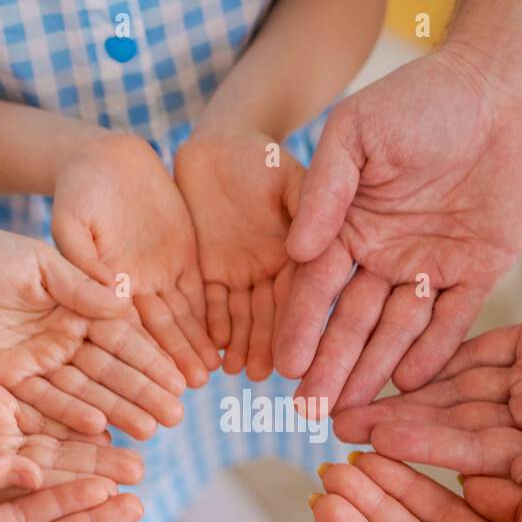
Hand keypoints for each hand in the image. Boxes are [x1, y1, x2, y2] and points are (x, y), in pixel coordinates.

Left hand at [0, 224, 185, 439]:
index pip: (123, 338)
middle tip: (175, 417)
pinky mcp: (9, 381)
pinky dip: (71, 416)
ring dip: (116, 412)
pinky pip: (44, 403)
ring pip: (84, 392)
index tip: (181, 380)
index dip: (151, 360)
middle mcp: (64, 340)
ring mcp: (39, 363)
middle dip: (143, 394)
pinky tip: (100, 431)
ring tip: (148, 431)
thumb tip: (126, 305)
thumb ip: (79, 286)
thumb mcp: (38, 264)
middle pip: (110, 372)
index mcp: (79, 308)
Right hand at [0, 338, 142, 503]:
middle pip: (57, 474)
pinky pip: (45, 410)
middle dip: (98, 474)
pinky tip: (109, 416)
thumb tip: (36, 478)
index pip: (39, 498)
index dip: (78, 496)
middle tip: (143, 479)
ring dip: (95, 445)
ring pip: (57, 442)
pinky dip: (74, 413)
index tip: (117, 498)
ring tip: (140, 445)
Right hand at [51, 133, 219, 387]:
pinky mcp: (184, 262)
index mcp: (99, 289)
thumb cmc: (77, 189)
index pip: (119, 334)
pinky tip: (224, 344)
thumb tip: (108, 303)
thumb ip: (83, 262)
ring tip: (209, 377)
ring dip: (193, 350)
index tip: (148, 384)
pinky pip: (201, 294)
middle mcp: (133, 293)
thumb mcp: (71, 223)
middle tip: (183, 398)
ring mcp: (160, 278)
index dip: (134, 360)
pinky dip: (211, 319)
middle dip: (168, 365)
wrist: (106, 158)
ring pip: (180, 321)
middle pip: (154, 335)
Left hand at [175, 128, 303, 379]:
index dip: (299, 323)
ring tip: (235, 372)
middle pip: (272, 316)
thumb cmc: (261, 156)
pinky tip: (210, 351)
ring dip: (239, 345)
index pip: (303, 293)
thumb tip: (314, 244)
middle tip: (260, 376)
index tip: (295, 350)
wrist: (217, 146)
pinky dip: (208, 329)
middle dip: (265, 346)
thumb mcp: (290, 178)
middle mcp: (274, 272)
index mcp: (301, 253)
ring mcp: (242, 275)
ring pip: (241, 317)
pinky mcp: (209, 273)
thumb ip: (307, 207)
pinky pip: (207, 305)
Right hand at [277, 48, 521, 410]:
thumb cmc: (421, 99)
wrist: (501, 87)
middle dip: (332, 367)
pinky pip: (453, 319)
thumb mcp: (358, 134)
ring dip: (374, 370)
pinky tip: (410, 384)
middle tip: (312, 412)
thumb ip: (326, 190)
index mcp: (350, 225)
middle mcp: (385, 254)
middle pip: (353, 321)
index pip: (318, 287)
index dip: (301, 327)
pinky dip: (434, 351)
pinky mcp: (478, 270)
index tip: (286, 367)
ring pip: (397, 329)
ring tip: (353, 411)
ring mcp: (431, 265)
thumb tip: (295, 251)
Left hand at [334, 264, 521, 493]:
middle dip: (397, 425)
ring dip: (405, 392)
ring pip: (455, 388)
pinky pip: (475, 348)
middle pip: (453, 424)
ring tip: (349, 393)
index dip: (425, 448)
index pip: (478, 454)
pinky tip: (391, 357)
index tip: (374, 445)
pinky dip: (436, 353)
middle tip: (336, 424)